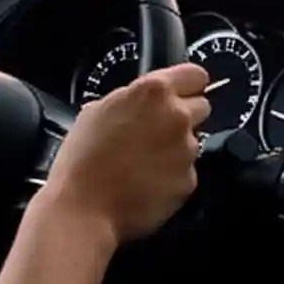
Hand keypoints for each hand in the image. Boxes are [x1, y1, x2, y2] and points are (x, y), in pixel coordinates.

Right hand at [33, 63, 210, 245]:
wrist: (82, 208)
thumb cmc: (82, 160)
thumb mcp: (97, 111)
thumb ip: (131, 99)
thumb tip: (143, 101)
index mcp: (153, 92)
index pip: (195, 74)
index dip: (188, 85)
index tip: (183, 92)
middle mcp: (176, 117)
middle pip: (201, 107)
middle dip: (184, 116)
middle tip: (156, 132)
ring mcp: (186, 150)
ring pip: (192, 142)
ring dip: (175, 148)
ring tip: (143, 162)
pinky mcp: (189, 180)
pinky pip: (187, 171)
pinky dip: (172, 176)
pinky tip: (147, 182)